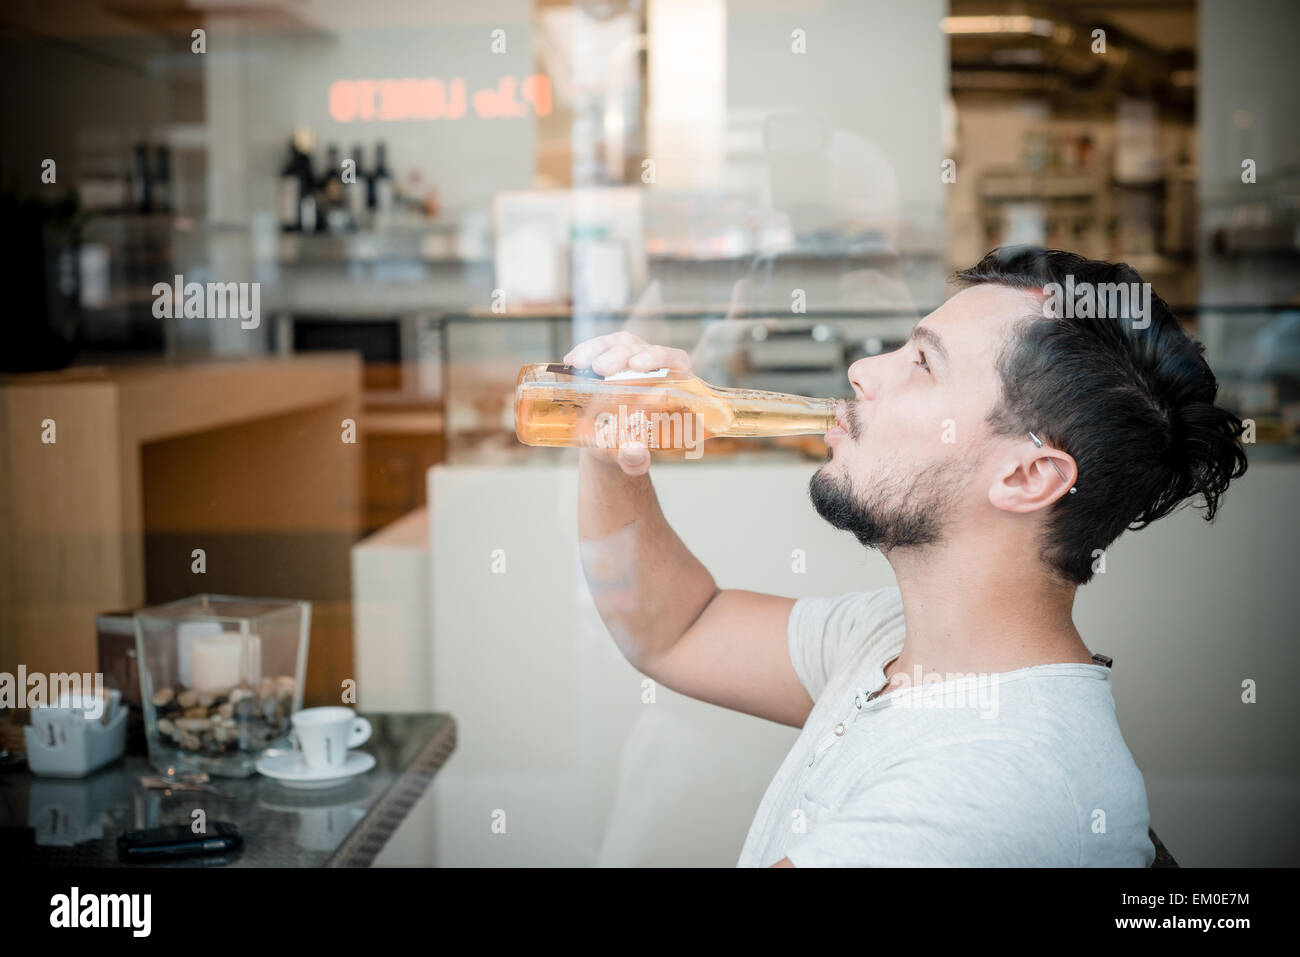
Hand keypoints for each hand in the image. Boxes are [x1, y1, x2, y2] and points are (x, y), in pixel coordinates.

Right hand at [564, 331, 694, 476]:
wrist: (607, 443)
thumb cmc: (627, 448)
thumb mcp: (632, 459)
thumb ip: (636, 460)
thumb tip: (634, 453)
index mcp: (674, 386)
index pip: (674, 360)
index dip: (658, 357)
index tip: (636, 366)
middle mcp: (654, 366)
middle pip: (641, 350)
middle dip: (620, 356)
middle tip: (600, 369)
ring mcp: (631, 358)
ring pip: (618, 344)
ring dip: (598, 350)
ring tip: (579, 364)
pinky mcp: (609, 355)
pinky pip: (599, 346)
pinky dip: (584, 351)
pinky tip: (571, 361)